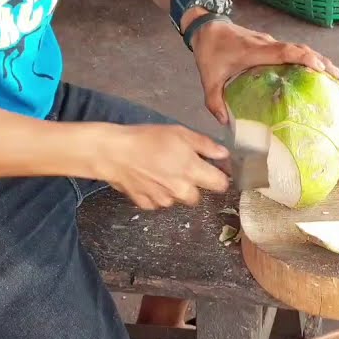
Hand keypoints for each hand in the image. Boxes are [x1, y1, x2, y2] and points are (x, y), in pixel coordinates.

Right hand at [93, 124, 230, 209]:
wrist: (114, 153)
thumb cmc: (147, 139)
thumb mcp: (180, 133)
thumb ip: (205, 146)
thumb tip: (224, 155)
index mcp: (192, 171)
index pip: (220, 185)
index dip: (220, 177)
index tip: (214, 171)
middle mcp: (181, 190)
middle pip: (197, 197)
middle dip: (192, 186)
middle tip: (180, 169)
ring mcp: (163, 200)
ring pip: (177, 200)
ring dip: (173, 190)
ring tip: (160, 172)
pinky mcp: (147, 204)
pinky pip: (158, 202)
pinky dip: (156, 194)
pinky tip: (148, 179)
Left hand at [190, 19, 338, 123]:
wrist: (205, 27)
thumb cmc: (209, 51)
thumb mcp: (208, 80)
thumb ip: (214, 102)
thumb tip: (226, 122)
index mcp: (254, 51)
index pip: (284, 51)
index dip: (303, 57)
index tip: (320, 67)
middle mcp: (265, 44)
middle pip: (298, 48)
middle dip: (319, 59)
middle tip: (336, 75)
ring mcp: (268, 42)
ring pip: (296, 47)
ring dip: (315, 57)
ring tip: (332, 73)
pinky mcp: (268, 43)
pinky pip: (290, 49)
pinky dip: (304, 57)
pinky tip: (311, 70)